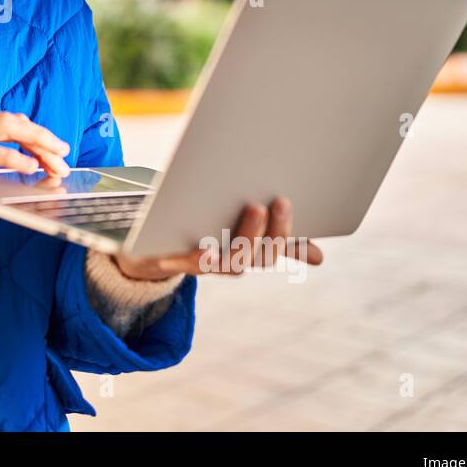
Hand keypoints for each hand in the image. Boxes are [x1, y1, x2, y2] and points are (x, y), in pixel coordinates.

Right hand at [0, 111, 71, 230]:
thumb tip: (27, 169)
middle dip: (42, 136)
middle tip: (65, 155)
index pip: (8, 121)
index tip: (58, 152)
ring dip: (34, 145)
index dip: (37, 135)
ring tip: (54, 162)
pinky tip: (28, 168)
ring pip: (2, 127)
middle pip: (10, 120)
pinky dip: (10, 158)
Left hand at [110, 196, 323, 279]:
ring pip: (227, 262)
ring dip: (243, 239)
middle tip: (274, 201)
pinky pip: (186, 263)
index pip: (274, 250)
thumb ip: (272, 236)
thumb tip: (319, 258)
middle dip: (268, 231)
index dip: (290, 239)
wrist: (147, 251)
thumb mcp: (238, 230)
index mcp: (244, 251)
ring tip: (252, 209)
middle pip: (255, 255)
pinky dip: (198, 257)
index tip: (294, 211)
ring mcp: (199, 264)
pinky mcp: (170, 262)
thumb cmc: (199, 232)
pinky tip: (205, 246)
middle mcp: (225, 262)